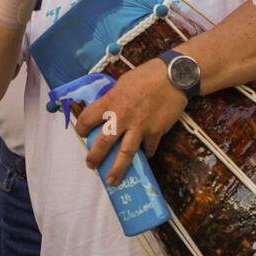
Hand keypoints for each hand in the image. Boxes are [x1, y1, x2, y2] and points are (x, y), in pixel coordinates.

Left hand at [75, 58, 186, 184]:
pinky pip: (149, 148)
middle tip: (91, 165)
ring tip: (112, 181)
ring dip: (117, 170)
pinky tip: (146, 155)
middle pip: (103, 143)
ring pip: (125, 154)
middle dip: (95, 157)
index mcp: (111, 102)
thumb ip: (113, 97)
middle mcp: (122, 117)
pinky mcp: (156, 132)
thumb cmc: (147, 74)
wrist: (174, 76)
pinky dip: (147, 153)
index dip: (81, 128)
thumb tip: (106, 107)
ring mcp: (140, 127)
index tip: (82, 134)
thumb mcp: (123, 82)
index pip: (87, 119)